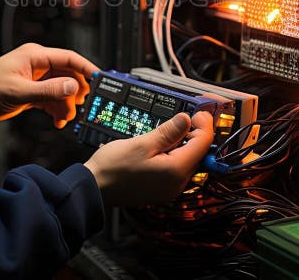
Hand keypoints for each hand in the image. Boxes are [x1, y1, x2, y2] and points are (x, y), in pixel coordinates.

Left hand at [0, 43, 95, 127]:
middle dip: (75, 93)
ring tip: (63, 118)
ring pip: (62, 89)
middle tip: (79, 108)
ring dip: (65, 104)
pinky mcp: (32, 91)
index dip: (86, 68)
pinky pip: (52, 98)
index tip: (100, 80)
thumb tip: (72, 87)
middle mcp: (38, 64)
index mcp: (35, 56)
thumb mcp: (18, 92)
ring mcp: (36, 78)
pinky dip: (57, 109)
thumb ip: (47, 91)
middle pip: (68, 75)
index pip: (69, 57)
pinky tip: (57, 119)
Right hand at [83, 111, 213, 206]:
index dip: (204, 124)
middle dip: (198, 133)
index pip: (202, 144)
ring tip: (177, 127)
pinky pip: (178, 169)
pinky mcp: (162, 188)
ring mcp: (170, 188)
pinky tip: (168, 143)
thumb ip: (168, 132)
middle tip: (190, 115)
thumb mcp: (141, 143)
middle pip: (199, 154)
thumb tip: (186, 119)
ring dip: (188, 143)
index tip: (198, 111)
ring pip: (189, 161)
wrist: (94, 187)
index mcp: (176, 171)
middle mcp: (178, 183)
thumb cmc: (113, 167)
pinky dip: (178, 154)